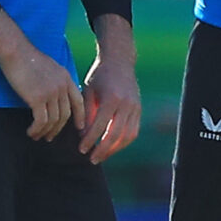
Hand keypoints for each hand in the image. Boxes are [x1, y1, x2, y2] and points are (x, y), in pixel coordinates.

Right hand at [0, 12, 82, 140]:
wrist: (15, 51)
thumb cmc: (26, 57)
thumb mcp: (49, 66)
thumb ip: (55, 79)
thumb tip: (52, 94)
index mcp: (66, 77)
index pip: (78, 101)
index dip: (80, 116)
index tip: (79, 127)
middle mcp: (62, 86)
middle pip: (65, 114)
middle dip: (58, 129)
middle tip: (50, 137)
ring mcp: (51, 93)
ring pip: (53, 120)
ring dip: (45, 131)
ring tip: (37, 136)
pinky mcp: (38, 98)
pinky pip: (41, 121)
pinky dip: (36, 129)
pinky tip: (31, 132)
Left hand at [78, 17, 140, 162]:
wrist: (120, 61)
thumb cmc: (100, 76)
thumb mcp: (88, 91)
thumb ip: (86, 113)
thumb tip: (83, 135)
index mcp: (111, 99)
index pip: (99, 126)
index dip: (90, 140)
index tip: (81, 149)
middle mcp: (126, 104)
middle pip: (115, 135)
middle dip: (102, 150)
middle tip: (92, 159)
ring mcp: (135, 107)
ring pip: (127, 136)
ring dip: (114, 149)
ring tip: (101, 156)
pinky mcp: (139, 110)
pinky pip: (133, 131)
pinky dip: (123, 142)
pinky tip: (112, 147)